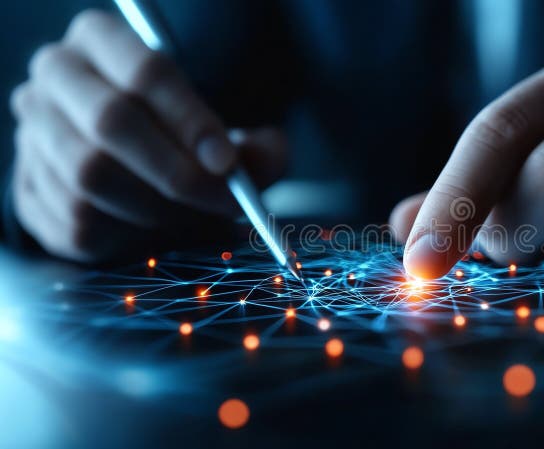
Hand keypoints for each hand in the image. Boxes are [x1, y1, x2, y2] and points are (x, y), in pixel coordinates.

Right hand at [9, 10, 284, 261]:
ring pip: (90, 176)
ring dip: (158, 209)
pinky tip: (162, 231)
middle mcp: (57, 77)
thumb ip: (252, 146)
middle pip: (111, 122)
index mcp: (102, 40)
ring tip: (199, 220)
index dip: (192, 121)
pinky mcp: (27, 187)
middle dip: (178, 173)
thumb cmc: (175, 137)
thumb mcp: (218, 131)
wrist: (114, 158)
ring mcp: (32, 131)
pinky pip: (78, 221)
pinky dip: (130, 236)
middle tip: (224, 204)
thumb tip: (269, 158)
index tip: (227, 163)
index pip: (147, 72)